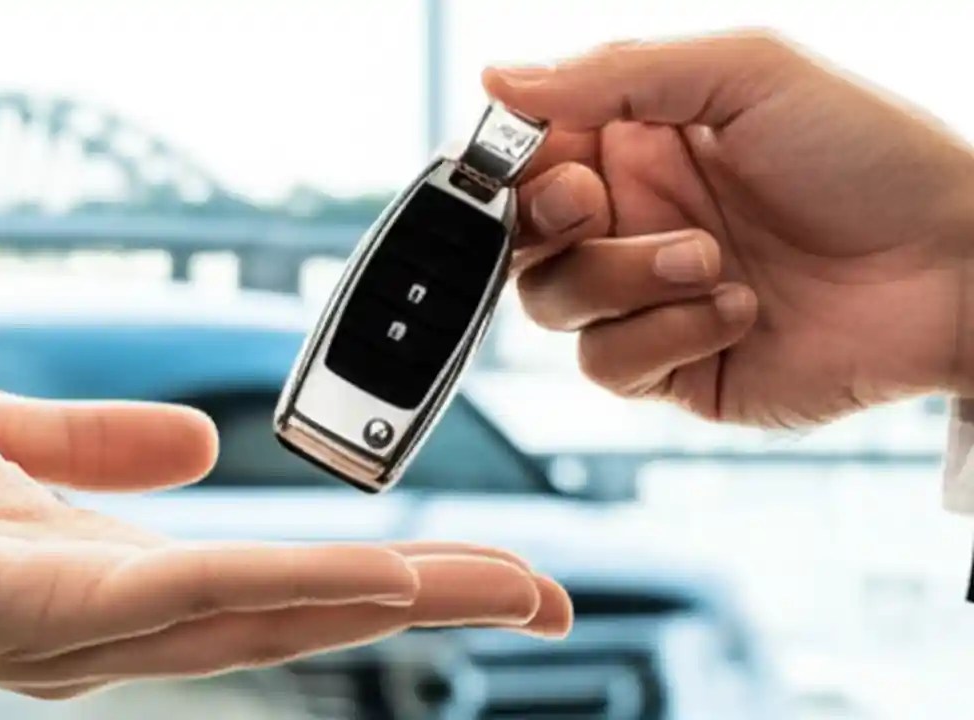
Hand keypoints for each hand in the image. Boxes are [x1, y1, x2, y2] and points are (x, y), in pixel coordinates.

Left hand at [0, 362, 570, 698]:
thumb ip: (96, 444)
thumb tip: (198, 441)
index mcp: (106, 581)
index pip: (267, 586)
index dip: (370, 580)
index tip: (459, 564)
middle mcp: (112, 626)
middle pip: (299, 619)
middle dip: (427, 608)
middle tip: (542, 601)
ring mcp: (85, 629)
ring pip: (271, 616)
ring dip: (393, 601)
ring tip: (502, 588)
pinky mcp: (47, 609)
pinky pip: (193, 594)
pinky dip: (299, 586)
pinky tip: (385, 571)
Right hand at [484, 30, 973, 426]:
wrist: (956, 269)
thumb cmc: (869, 157)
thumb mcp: (747, 73)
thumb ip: (616, 73)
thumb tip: (498, 80)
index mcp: (637, 145)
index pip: (528, 158)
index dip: (511, 165)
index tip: (548, 160)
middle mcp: (632, 221)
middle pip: (520, 239)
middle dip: (545, 223)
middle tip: (596, 204)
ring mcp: (647, 299)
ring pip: (551, 305)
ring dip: (623, 280)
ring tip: (712, 261)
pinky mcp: (672, 369)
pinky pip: (607, 365)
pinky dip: (664, 335)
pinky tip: (739, 310)